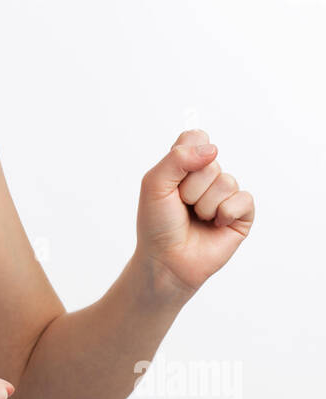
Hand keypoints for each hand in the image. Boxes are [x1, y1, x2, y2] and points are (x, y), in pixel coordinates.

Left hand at [134, 128, 254, 301]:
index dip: (188, 153)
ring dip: (205, 204)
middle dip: (191, 187)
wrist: (166, 260)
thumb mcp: (155, 184)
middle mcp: (207, 178)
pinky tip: (215, 225)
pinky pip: (243, 199)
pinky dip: (225, 213)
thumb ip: (178, 159)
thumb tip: (211, 149)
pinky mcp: (241, 215)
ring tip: (196, 218)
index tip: (175, 174)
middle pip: (211, 160)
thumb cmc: (157, 224)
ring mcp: (225, 196)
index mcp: (186, 166)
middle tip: (182, 206)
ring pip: (226, 181)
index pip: (196, 137)